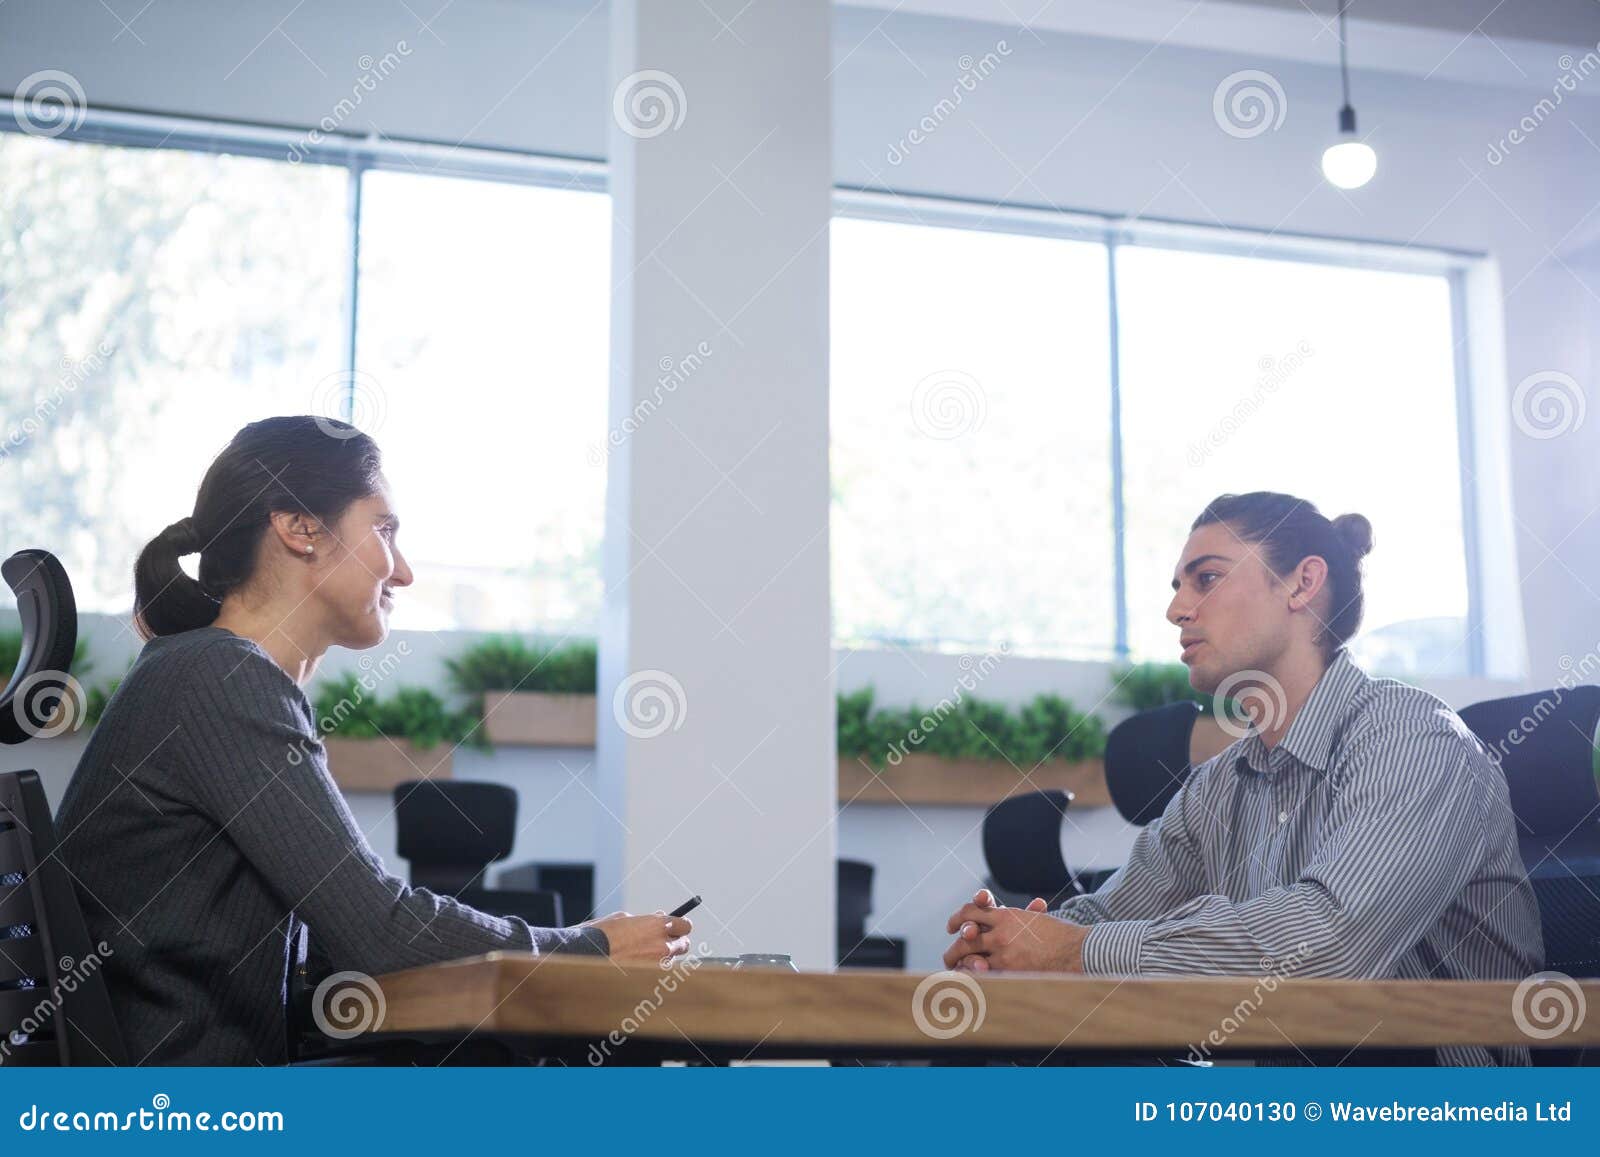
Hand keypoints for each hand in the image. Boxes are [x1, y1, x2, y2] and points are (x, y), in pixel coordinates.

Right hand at [586, 910, 692, 965]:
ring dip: (661, 958)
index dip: (680, 927)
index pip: (685, 925)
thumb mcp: (625, 918)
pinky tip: (635, 967)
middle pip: (684, 945)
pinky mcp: (650, 979)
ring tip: (640, 957)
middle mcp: (662, 944)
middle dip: (676, 943)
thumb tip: (660, 917)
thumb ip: (647, 920)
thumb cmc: (602, 933)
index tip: (676, 928)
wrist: (585, 955)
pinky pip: (657, 973)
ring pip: (669, 961)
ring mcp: (657, 964)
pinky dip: (650, 971)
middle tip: (664, 943)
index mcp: (657, 924)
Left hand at [942, 889, 1085, 973]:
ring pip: (969, 954)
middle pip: (966, 935)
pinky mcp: (1009, 969)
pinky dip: (972, 976)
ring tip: (954, 971)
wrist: (1077, 950)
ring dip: (958, 962)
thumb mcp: (1036, 920)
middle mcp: (1001, 931)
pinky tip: (966, 981)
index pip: (972, 911)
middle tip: (949, 956)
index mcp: (1007, 914)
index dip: (958, 918)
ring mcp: (1003, 951)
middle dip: (955, 946)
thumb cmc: (1061, 936)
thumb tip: (1030, 907)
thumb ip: (1023, 916)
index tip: (952, 926)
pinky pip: (982, 973)